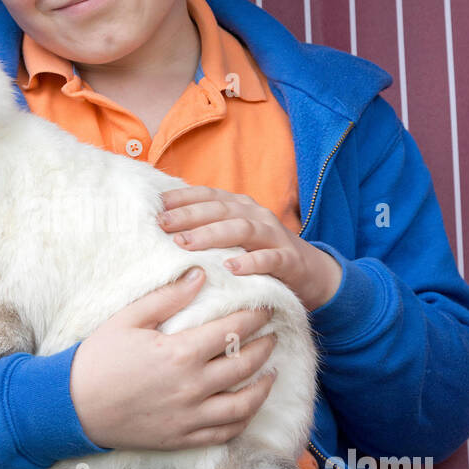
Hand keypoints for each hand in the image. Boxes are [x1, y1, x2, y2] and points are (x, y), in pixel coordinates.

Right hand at [69, 268, 278, 450]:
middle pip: (244, 365)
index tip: (266, 309)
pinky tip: (248, 407)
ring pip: (243, 404)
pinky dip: (243, 420)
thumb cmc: (98, 359)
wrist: (72, 407)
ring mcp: (189, 417)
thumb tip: (200, 275)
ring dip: (263, 386)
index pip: (232, 331)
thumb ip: (167, 297)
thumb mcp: (128, 319)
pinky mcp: (182, 438)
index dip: (254, 318)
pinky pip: (225, 433)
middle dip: (264, 347)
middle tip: (272, 335)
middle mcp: (192, 387)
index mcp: (180, 353)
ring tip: (271, 372)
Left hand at [157, 187, 342, 311]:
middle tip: (163, 225)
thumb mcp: (234, 238)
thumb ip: (208, 229)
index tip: (156, 205)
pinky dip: (251, 262)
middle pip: (220, 210)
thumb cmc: (261, 254)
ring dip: (212, 235)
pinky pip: (270, 259)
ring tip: (186, 244)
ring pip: (242, 229)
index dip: (183, 198)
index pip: (208, 196)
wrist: (312, 273)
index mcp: (240, 207)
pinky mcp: (289, 260)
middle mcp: (256, 215)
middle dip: (189, 216)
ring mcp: (274, 236)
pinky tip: (231, 268)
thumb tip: (165, 227)